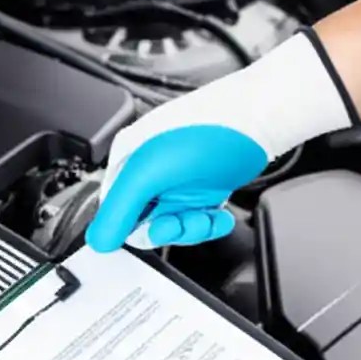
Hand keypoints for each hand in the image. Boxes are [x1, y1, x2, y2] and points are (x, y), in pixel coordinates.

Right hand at [85, 29, 358, 251]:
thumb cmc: (209, 130)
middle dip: (167, 229)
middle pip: (143, 222)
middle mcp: (148, 171)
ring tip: (206, 217)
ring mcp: (175, 180)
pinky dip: (208, 225)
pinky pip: (194, 219)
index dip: (134, 227)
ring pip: (171, 225)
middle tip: (184, 221)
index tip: (157, 228)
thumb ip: (120, 210)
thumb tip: (98, 241)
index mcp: (127, 161)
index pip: (114, 211)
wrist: (262, 118)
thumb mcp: (150, 173)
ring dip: (191, 229)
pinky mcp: (200, 188)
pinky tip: (218, 216)